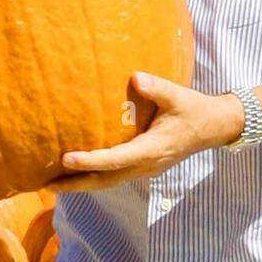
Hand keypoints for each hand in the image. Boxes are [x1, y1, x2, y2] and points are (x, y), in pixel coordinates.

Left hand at [48, 73, 242, 192]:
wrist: (215, 126)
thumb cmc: (194, 109)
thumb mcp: (178, 95)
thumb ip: (157, 87)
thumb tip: (135, 77)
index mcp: (152, 149)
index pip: (115, 159)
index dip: (90, 161)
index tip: (65, 158)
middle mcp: (146, 165)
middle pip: (106, 180)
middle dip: (76, 184)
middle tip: (47, 184)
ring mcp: (146, 169)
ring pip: (109, 182)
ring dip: (83, 184)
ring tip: (54, 183)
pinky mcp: (145, 167)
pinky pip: (116, 176)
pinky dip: (96, 177)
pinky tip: (80, 172)